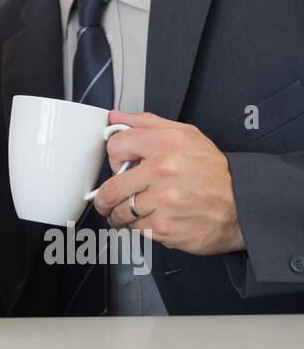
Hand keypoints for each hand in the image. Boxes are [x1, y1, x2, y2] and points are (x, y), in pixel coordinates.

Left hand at [88, 110, 246, 254]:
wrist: (243, 205)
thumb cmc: (213, 172)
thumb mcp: (186, 135)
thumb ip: (146, 123)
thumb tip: (115, 118)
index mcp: (166, 142)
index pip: (114, 147)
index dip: (115, 159)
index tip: (121, 167)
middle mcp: (163, 170)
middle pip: (110, 188)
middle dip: (105, 198)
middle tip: (109, 200)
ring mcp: (164, 201)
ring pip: (120, 212)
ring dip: (122, 215)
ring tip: (136, 211)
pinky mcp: (166, 228)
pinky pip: (136, 230)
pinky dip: (140, 228)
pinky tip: (154, 220)